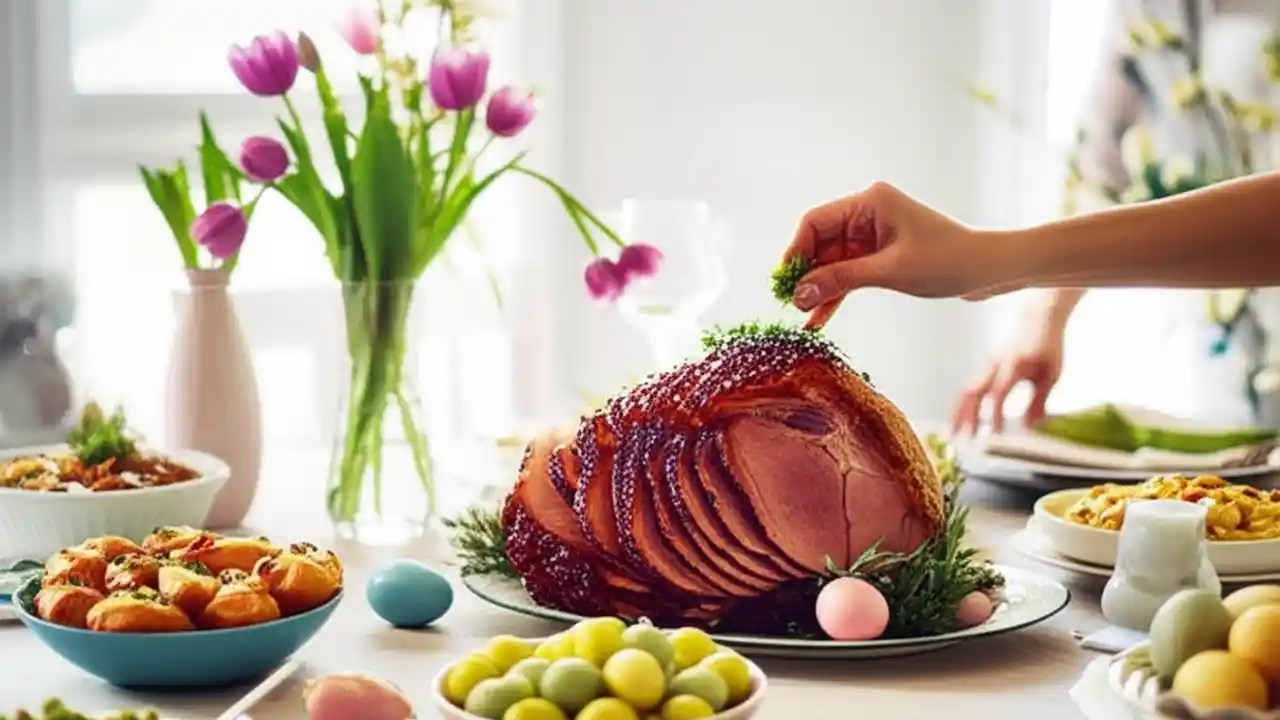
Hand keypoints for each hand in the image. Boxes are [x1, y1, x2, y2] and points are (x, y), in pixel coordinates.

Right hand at [782, 182, 1013, 328]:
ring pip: (831, 262)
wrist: (990, 270)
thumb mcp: (890, 271)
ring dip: (819, 288)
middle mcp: (868, 213)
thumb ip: (841, 279)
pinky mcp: (881, 255)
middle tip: (791, 305)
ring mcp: (874, 235)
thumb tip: (799, 292)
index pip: (815, 222)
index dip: (795, 252)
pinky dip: (836, 292)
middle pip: (820, 243)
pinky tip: (819, 317)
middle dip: (806, 274)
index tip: (784, 282)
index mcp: (870, 201)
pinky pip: (848, 273)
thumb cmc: (948, 261)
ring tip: (802, 316)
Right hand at [951, 304, 1066, 434]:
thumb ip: (1040, 401)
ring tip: (953, 433)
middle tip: (964, 440)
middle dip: (966, 417)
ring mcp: (987, 365)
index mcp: (1013, 365)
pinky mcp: (986, 368)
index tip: (995, 434)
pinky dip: (963, 405)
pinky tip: (961, 420)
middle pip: (973, 392)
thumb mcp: (1051, 374)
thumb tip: (1031, 427)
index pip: (998, 392)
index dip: (994, 413)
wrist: (1038, 318)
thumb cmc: (1048, 346)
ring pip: (967, 390)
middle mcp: (995, 364)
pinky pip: (970, 388)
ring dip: (958, 412)